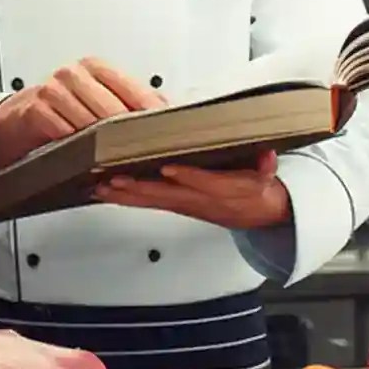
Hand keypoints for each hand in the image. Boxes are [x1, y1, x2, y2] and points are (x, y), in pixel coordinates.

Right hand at [0, 57, 166, 168]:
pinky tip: (83, 154)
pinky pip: (62, 129)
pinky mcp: (36, 109)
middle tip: (144, 148)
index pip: (131, 87)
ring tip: (117, 155)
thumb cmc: (61, 112)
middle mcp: (74, 74)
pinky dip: (74, 143)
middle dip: (129, 130)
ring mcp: (54, 89)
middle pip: (112, 105)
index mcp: (95, 68)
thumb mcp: (98, 103)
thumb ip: (131, 104)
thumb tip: (170, 112)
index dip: (150, 110)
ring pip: (88, 119)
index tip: (166, 127)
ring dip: (102, 140)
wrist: (15, 120)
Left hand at [92, 150, 291, 229]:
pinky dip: (124, 198)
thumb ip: (266, 164)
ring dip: (125, 195)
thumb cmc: (255, 187)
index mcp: (223, 190)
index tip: (168, 169)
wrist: (255, 213)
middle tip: (116, 180)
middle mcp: (199, 200)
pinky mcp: (174, 204)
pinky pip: (146, 203)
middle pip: (166, 195)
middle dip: (140, 188)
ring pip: (151, 201)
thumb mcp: (266, 175)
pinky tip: (104, 194)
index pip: (204, 183)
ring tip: (101, 188)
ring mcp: (183, 204)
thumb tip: (267, 155)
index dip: (187, 177)